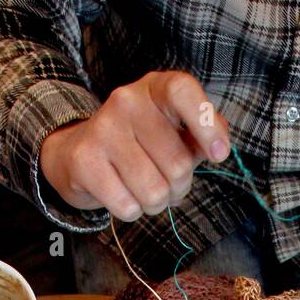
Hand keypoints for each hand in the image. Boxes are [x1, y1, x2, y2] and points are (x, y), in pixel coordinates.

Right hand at [40, 70, 229, 221]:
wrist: (80, 152)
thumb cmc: (141, 144)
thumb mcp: (176, 131)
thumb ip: (204, 134)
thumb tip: (219, 147)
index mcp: (155, 88)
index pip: (183, 92)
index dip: (206, 124)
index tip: (219, 155)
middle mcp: (127, 101)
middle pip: (177, 164)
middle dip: (179, 187)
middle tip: (167, 182)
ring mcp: (103, 129)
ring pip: (154, 192)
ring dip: (156, 203)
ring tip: (145, 189)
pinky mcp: (85, 160)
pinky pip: (127, 207)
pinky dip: (132, 211)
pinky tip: (122, 194)